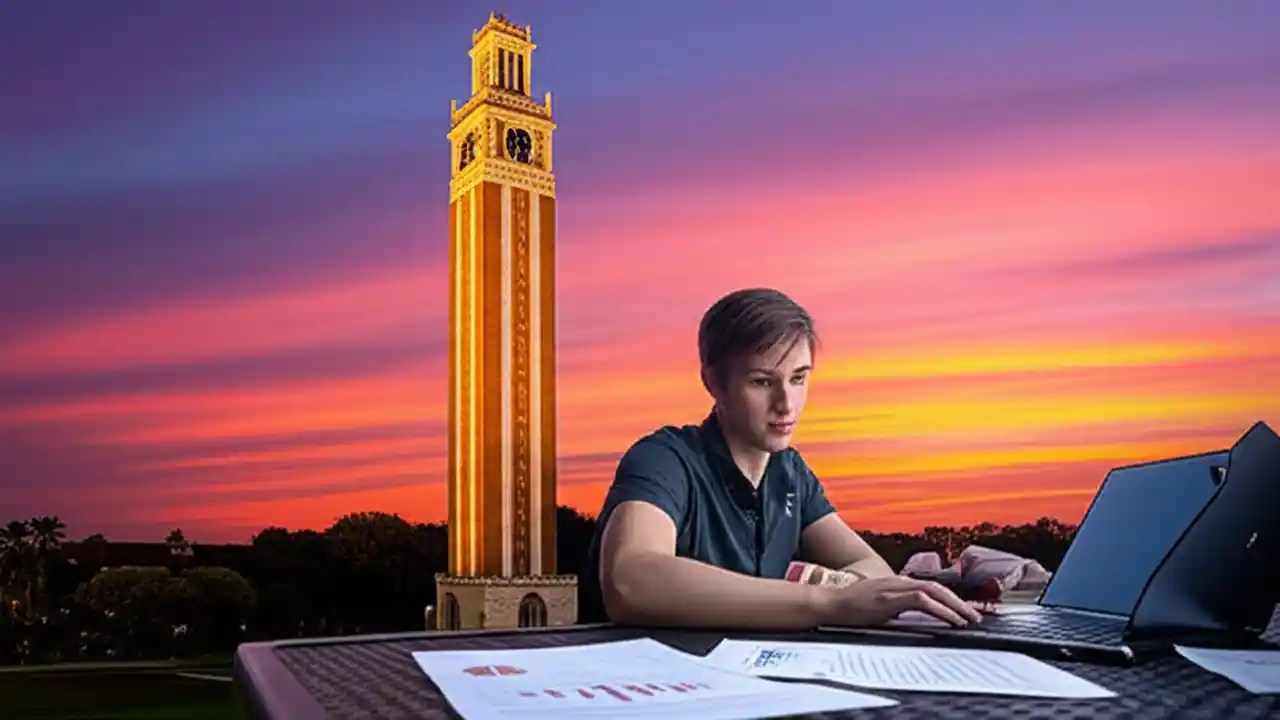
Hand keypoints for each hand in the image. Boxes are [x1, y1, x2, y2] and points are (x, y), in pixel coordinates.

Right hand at [812, 575, 983, 627]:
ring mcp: (895, 587)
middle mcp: (900, 581)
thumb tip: (912, 619)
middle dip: (960, 602)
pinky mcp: (891, 597)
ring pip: (935, 591)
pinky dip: (941, 610)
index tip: (964, 612)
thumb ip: (896, 608)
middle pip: (938, 588)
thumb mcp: (879, 606)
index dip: (950, 599)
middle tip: (976, 617)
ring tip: (969, 619)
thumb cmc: (851, 607)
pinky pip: (923, 601)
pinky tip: (951, 620)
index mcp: (898, 583)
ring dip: (956, 606)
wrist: (831, 604)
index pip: (931, 588)